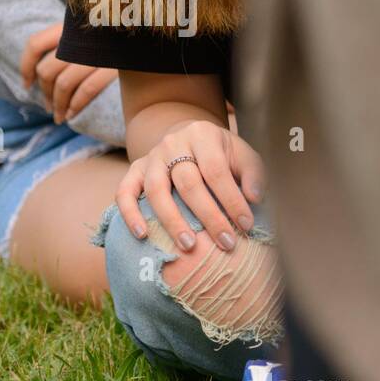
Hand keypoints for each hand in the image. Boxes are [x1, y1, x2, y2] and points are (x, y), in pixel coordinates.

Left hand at [18, 25, 115, 123]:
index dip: (25, 66)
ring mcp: (94, 51)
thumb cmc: (113, 36)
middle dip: (45, 93)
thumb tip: (38, 75)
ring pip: (63, 84)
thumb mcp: (87, 34)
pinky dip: (75, 105)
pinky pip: (86, 90)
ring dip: (58, 105)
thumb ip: (67, 46)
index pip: (35, 44)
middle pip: (47, 70)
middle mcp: (78, 37)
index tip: (26, 84)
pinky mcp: (111, 66)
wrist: (145, 31)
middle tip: (48, 106)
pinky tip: (71, 114)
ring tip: (59, 116)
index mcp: (68, 26)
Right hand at [115, 120, 266, 253]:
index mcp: (202, 134)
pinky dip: (130, 213)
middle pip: (187, 181)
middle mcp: (173, 142)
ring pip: (155, 188)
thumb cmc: (220, 152)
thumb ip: (252, 173)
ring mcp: (151, 156)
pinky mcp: (136, 169)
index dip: (232, 199)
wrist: (189, 136)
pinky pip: (125, 190)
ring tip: (188, 246)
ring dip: (171, 219)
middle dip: (208, 215)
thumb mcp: (241, 154)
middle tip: (226, 243)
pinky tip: (142, 234)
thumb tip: (254, 198)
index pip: (216, 170)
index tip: (247, 225)